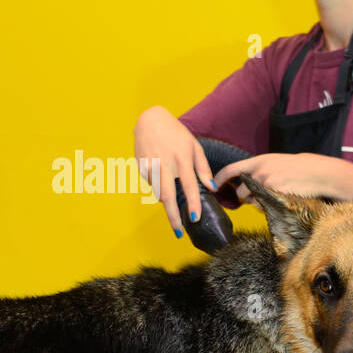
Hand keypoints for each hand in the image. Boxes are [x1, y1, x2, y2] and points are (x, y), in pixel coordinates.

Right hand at [133, 105, 217, 235]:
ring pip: (158, 193)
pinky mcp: (141, 167)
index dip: (192, 203)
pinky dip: (159, 189)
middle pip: (168, 196)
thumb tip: (211, 188)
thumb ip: (203, 168)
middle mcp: (165, 162)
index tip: (195, 218)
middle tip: (178, 231)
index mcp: (182, 157)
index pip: (189, 185)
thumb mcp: (194, 146)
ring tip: (174, 212)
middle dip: (173, 216)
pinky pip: (151, 185)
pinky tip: (163, 181)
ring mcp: (151, 165)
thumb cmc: (176, 134)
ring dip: (167, 205)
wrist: (150, 120)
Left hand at [212, 153, 352, 206]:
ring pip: (253, 201)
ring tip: (275, 195)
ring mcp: (267, 183)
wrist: (318, 172)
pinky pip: (265, 208)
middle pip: (241, 192)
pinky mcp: (275, 195)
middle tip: (260, 196)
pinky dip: (270, 207)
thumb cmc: (298, 168)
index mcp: (259, 161)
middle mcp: (259, 171)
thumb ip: (259, 170)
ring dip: (258, 203)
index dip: (218, 179)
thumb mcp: (275, 162)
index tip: (211, 186)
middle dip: (247, 198)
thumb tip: (245, 185)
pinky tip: (282, 199)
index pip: (231, 169)